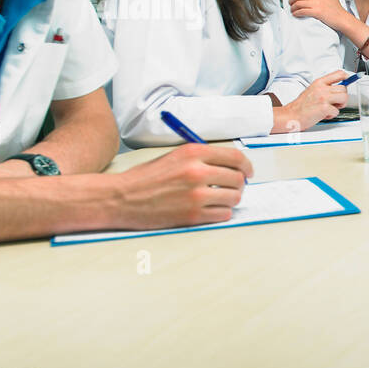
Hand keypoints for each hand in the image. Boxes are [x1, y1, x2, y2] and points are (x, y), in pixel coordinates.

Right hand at [114, 143, 252, 227]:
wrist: (120, 198)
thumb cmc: (146, 178)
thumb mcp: (174, 157)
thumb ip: (202, 159)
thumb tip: (231, 167)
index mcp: (193, 153)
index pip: (235, 157)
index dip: (247, 166)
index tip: (248, 172)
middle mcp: (197, 172)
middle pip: (238, 178)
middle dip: (239, 184)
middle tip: (231, 188)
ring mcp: (196, 195)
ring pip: (234, 198)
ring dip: (230, 199)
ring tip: (218, 199)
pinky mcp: (192, 215)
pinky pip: (223, 214)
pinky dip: (221, 213)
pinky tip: (210, 210)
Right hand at [274, 70, 348, 132]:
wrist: (291, 115)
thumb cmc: (301, 105)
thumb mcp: (312, 90)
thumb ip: (325, 87)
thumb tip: (338, 88)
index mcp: (319, 82)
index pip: (338, 73)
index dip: (346, 77)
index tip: (348, 80)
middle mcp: (322, 88)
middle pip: (344, 88)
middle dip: (342, 97)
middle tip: (336, 103)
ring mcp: (323, 97)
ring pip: (344, 98)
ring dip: (339, 105)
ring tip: (330, 108)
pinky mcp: (324, 107)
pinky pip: (337, 111)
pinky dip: (331, 115)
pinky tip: (323, 114)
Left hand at [287, 0, 350, 33]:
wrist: (341, 18)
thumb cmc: (336, 6)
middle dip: (291, 0)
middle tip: (290, 3)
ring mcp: (316, 4)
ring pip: (298, 4)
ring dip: (292, 7)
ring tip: (292, 10)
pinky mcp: (316, 12)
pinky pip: (302, 11)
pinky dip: (296, 13)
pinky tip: (295, 14)